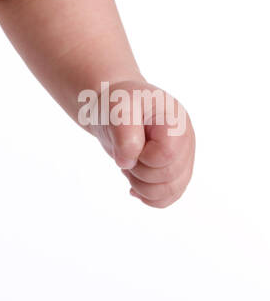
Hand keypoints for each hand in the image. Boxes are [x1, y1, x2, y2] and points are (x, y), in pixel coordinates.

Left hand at [93, 78, 194, 206]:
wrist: (116, 107)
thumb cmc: (118, 103)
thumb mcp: (117, 108)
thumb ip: (125, 134)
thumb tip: (128, 162)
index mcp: (176, 120)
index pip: (167, 155)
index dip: (143, 157)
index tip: (127, 144)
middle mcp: (186, 140)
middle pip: (170, 176)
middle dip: (139, 171)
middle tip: (125, 154)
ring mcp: (183, 157)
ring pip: (171, 191)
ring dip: (142, 185)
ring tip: (129, 166)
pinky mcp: (174, 171)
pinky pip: (168, 197)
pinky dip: (148, 196)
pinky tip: (133, 183)